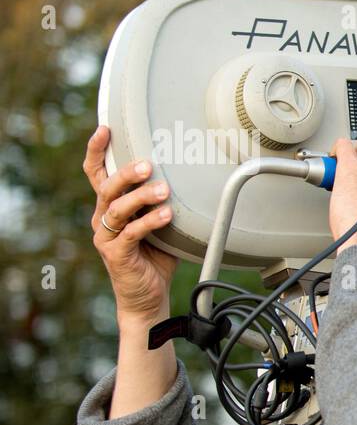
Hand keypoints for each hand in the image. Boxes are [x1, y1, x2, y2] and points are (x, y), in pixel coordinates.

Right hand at [85, 125, 178, 326]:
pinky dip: (149, 223)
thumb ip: (165, 201)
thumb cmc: (156, 256)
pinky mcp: (115, 254)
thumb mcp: (161, 223)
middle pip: (107, 187)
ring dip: (140, 197)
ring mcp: (106, 236)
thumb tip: (193, 176)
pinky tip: (167, 215)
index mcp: (110, 206)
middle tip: (147, 164)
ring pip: (117, 209)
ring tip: (163, 190)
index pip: (96, 173)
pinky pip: (131, 234)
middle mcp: (102, 218)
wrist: (147, 296)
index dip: (96, 150)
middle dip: (125, 173)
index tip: (106, 128)